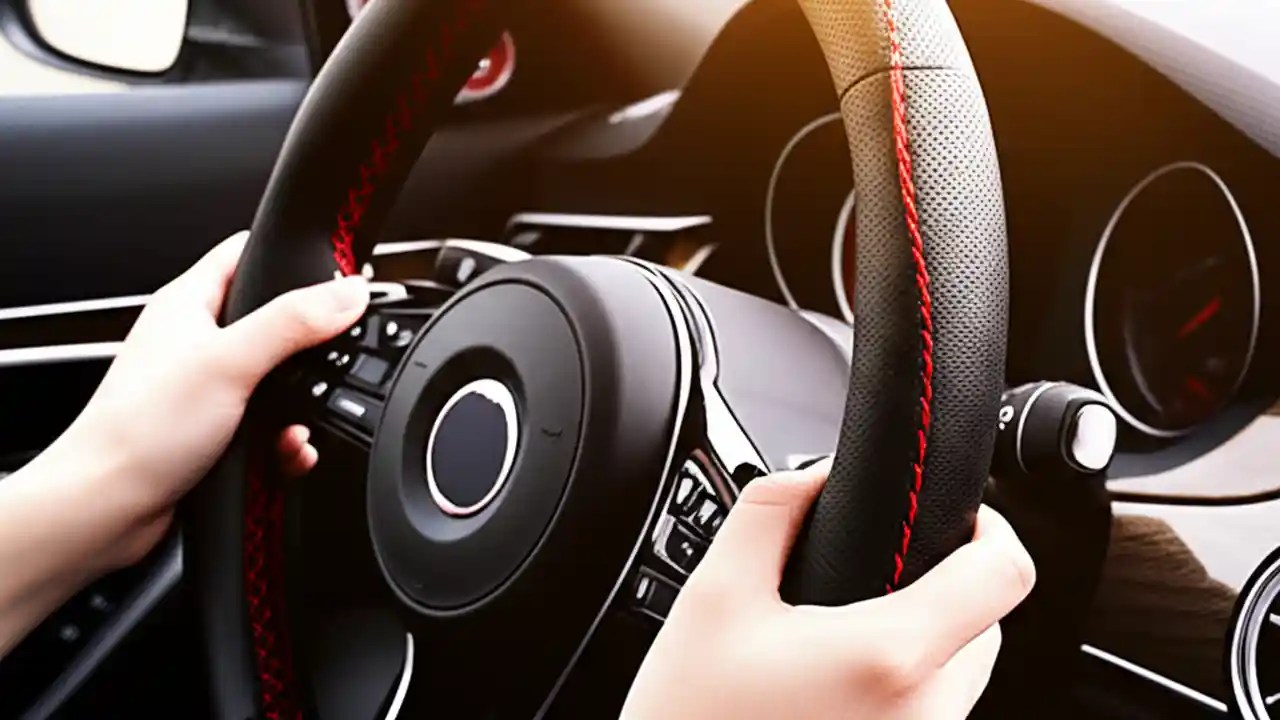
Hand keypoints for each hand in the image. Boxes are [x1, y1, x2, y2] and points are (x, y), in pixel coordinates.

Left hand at [50, 231, 368, 565]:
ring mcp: (204, 387)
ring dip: (299, 406)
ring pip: (277, 381)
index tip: (335, 274)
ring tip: (295, 425)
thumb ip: (294, 321)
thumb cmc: (139, 429)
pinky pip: (268, 425)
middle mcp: (195, 341)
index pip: (245, 252)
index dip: (290, 257)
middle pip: (273, 322)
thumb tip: (348, 291)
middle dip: (308, 351)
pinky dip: (284, 441)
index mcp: (188, 303)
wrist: (107, 507)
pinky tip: (285, 453)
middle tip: (324, 364)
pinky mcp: (214, 431)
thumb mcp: (231, 362)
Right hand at [621, 461, 1034, 719]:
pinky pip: (931, 711)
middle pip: (985, 622)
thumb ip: (770, 512)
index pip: (1003, 575)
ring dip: (921, 639)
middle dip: (941, 586)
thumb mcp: (715, 595)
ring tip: (837, 640)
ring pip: (961, 672)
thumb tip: (816, 475)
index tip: (963, 516)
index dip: (994, 528)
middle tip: (867, 580)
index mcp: (889, 657)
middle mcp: (925, 714)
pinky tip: (835, 684)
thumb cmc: (691, 718)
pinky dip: (902, 685)